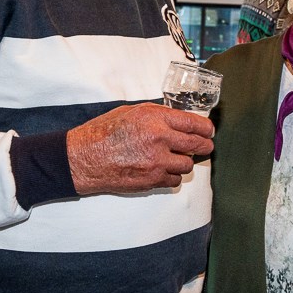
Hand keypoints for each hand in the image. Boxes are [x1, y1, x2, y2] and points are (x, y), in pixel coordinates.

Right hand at [67, 102, 214, 194]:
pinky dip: (172, 176)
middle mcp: (159, 139)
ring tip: (177, 158)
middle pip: (196, 145)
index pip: (193, 123)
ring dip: (185, 162)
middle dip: (205, 145)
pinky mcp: (151, 180)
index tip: (209, 131)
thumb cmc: (103, 133)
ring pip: (187, 165)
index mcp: (155, 119)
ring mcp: (156, 162)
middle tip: (206, 146)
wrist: (84, 158)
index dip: (205, 128)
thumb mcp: (131, 112)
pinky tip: (163, 170)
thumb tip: (178, 120)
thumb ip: (157, 116)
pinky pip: (174, 180)